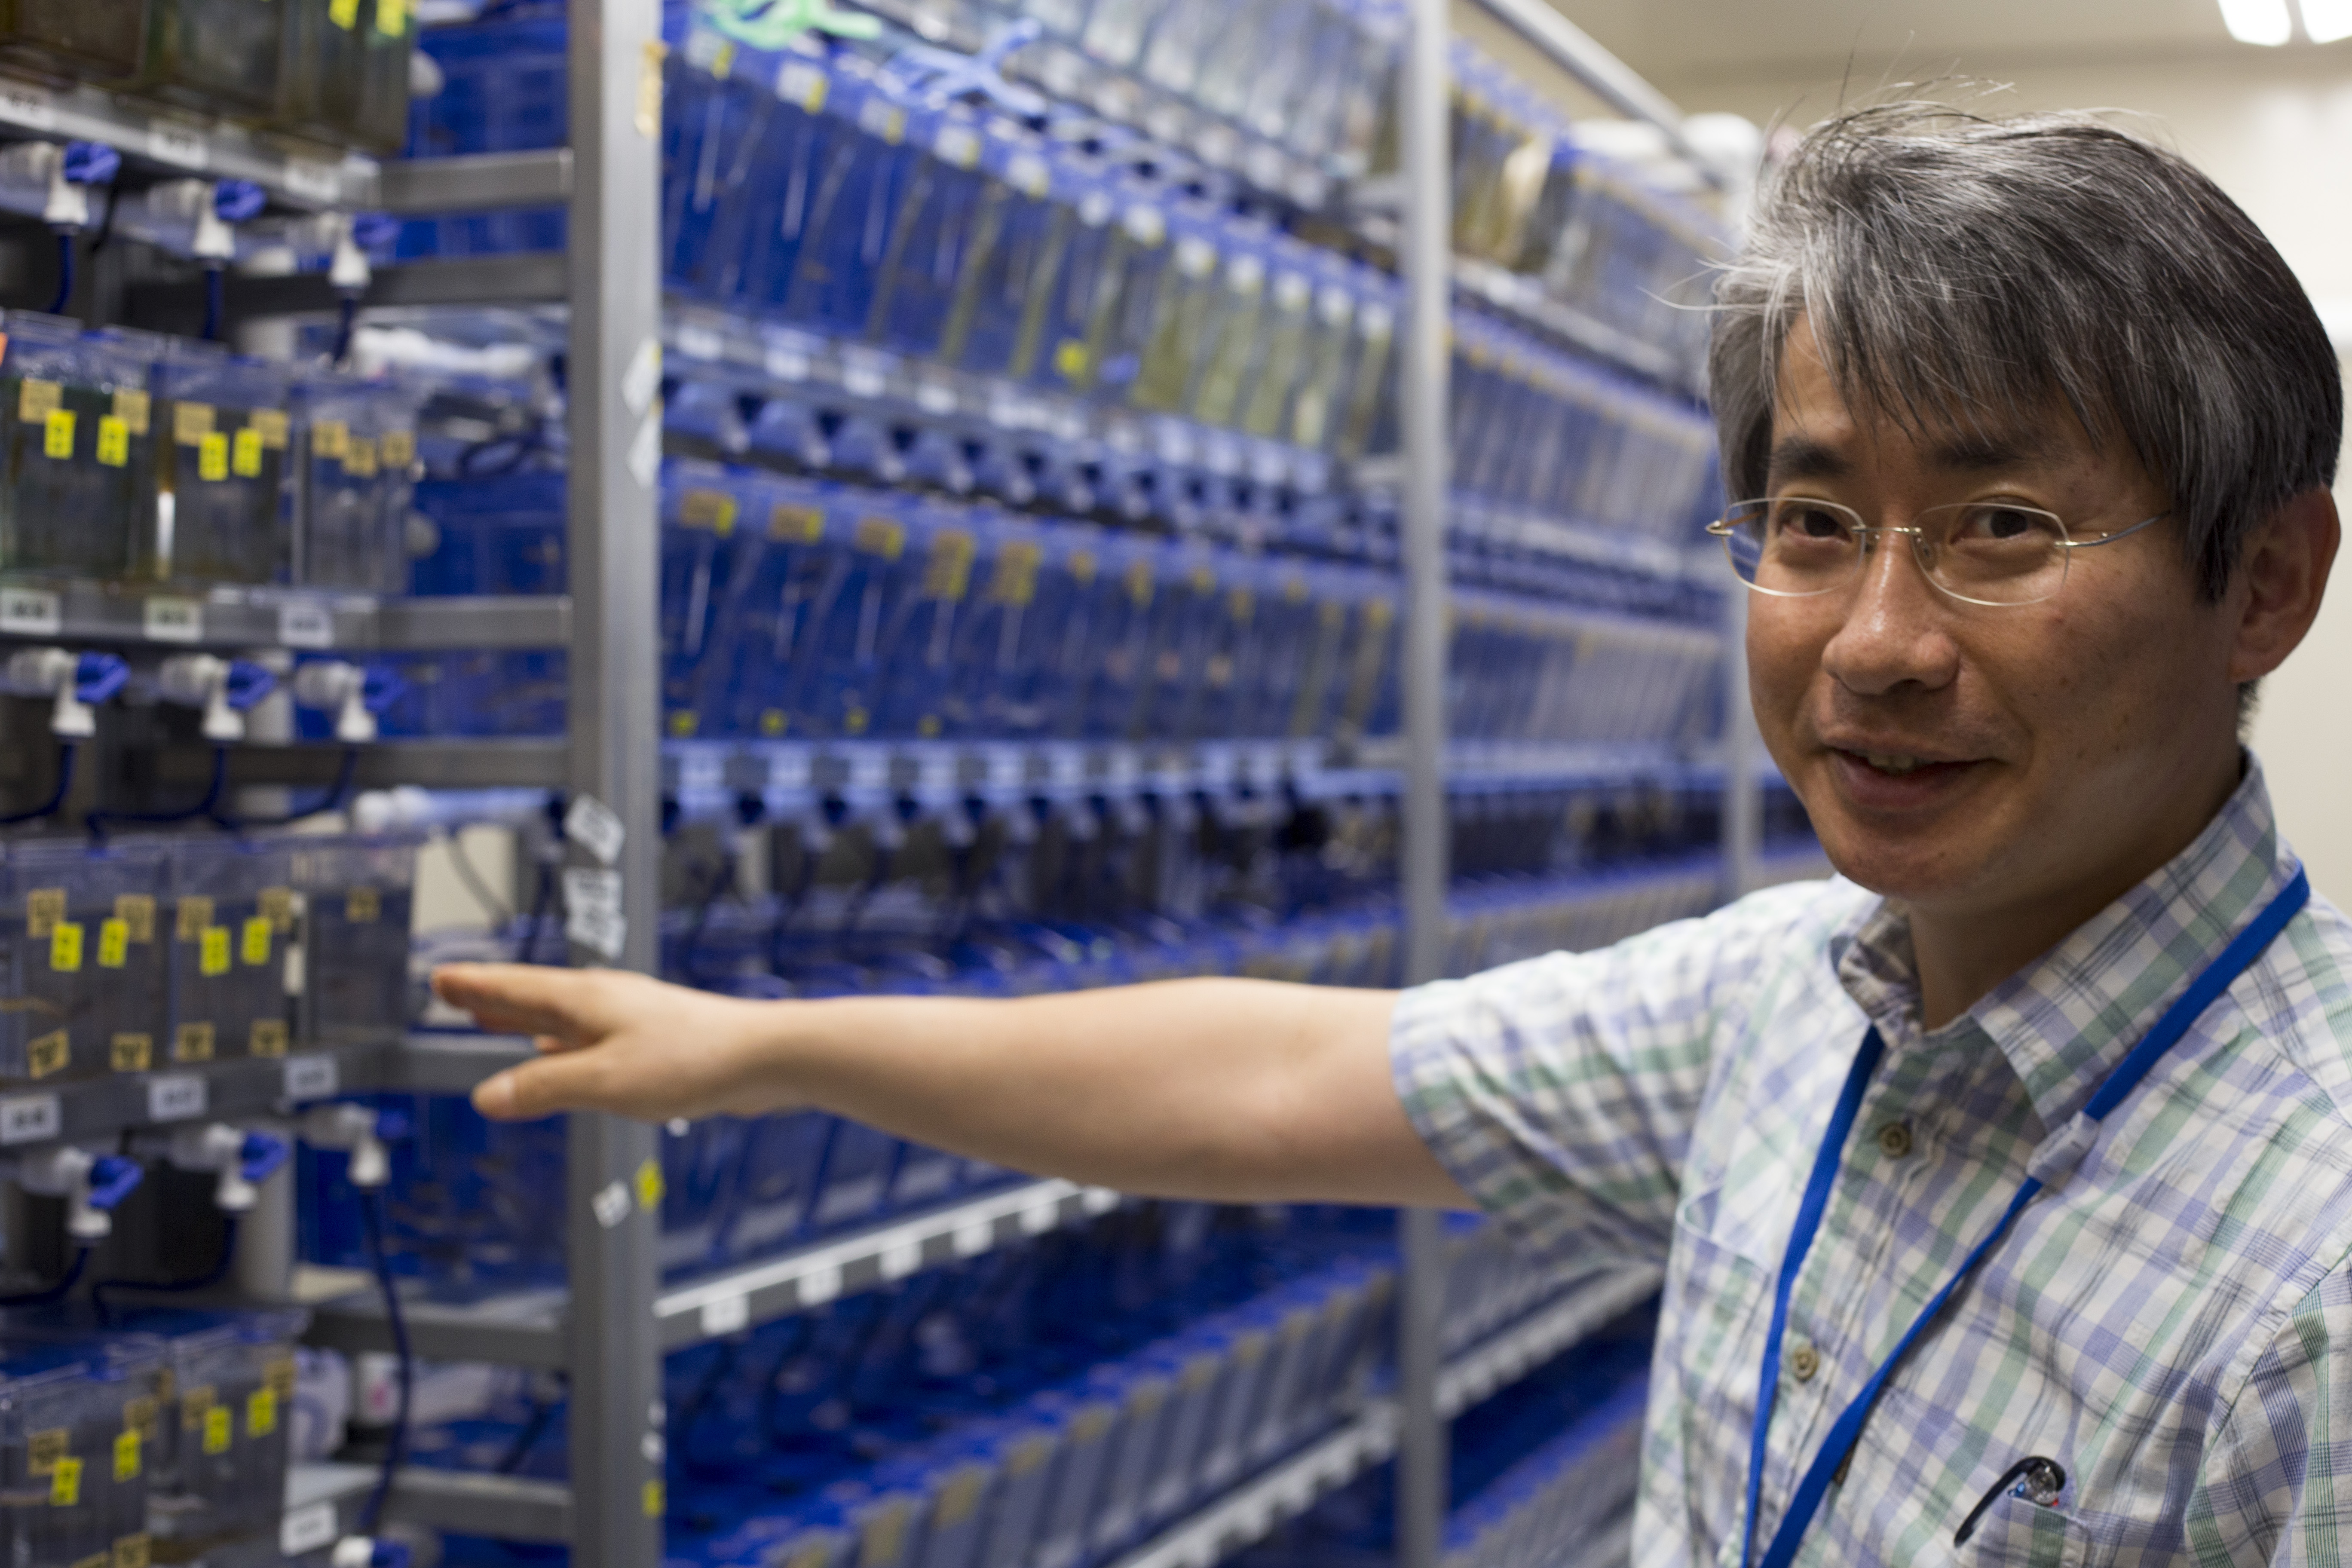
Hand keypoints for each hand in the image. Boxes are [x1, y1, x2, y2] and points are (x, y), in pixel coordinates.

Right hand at [431, 964, 784, 1122]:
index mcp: (585, 1001)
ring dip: (522, 1021)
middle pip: (533, 998)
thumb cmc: (692, 1060)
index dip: (475, 987)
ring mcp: (627, 1021)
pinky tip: (556, 1057)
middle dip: (492, 998)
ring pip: (560, 1020)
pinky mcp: (649, 1043)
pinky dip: (558, 1045)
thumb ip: (543, 1089)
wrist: (763, 1057)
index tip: (440, 977)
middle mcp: (603, 1003)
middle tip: (454, 993)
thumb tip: (487, 1097)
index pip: (515, 989)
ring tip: (491, 1019)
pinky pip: (586, 1040)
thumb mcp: (603, 1081)